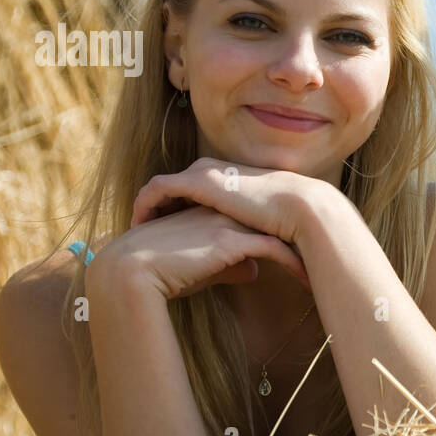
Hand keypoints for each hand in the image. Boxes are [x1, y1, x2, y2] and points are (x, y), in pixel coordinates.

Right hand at [94, 204, 310, 301]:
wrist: (133, 276)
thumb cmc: (164, 275)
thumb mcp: (201, 270)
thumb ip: (228, 266)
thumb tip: (254, 273)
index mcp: (213, 212)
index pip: (256, 219)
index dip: (281, 235)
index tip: (303, 254)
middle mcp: (221, 212)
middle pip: (272, 222)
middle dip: (300, 240)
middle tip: (322, 259)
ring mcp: (225, 223)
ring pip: (276, 233)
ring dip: (302, 254)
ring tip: (319, 275)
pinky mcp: (228, 240)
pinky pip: (272, 250)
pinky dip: (293, 265)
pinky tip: (307, 282)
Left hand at [130, 156, 326, 246]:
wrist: (299, 209)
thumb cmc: (289, 223)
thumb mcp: (260, 229)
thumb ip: (247, 238)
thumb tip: (249, 266)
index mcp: (228, 178)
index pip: (192, 190)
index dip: (176, 210)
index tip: (165, 231)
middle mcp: (213, 170)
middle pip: (173, 186)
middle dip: (157, 208)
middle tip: (144, 230)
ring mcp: (204, 172)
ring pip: (160, 187)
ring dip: (146, 206)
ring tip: (137, 229)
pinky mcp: (198, 180)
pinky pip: (157, 189)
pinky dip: (145, 204)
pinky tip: (139, 223)